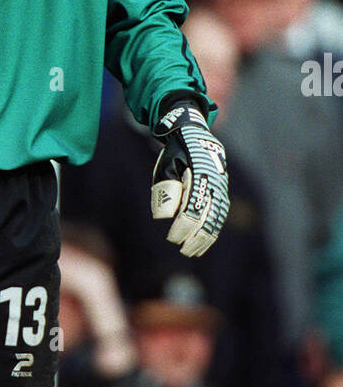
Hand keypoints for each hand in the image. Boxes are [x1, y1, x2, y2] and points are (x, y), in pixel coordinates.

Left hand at [151, 99, 228, 256]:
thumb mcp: (166, 166)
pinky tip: (203, 242)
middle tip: (183, 250)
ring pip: (216, 218)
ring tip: (193, 251)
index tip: (172, 238)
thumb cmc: (176, 153)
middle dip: (195, 236)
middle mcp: (214, 183)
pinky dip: (213, 230)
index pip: (192, 209)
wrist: (195, 135)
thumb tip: (164, 217)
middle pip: (207, 217)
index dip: (183, 227)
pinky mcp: (222, 192)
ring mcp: (221, 188)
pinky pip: (219, 215)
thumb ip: (165, 190)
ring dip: (206, 237)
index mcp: (199, 176)